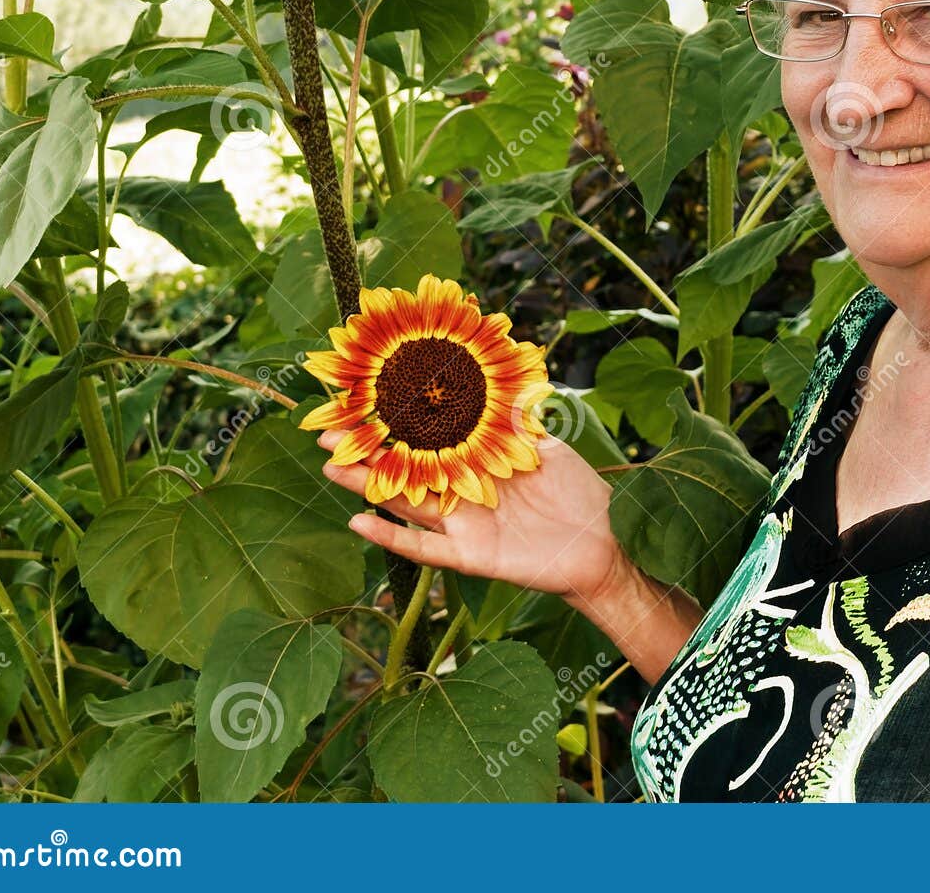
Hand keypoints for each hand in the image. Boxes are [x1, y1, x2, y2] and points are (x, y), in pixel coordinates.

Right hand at [318, 429, 630, 608]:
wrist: (604, 538)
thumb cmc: (579, 489)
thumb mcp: (545, 444)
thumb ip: (513, 418)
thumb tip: (489, 376)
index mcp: (477, 461)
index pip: (429, 439)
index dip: (396, 423)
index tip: (361, 401)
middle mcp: (462, 490)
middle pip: (405, 469)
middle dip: (367, 451)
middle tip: (326, 433)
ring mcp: (463, 523)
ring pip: (405, 503)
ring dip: (367, 488)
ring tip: (330, 468)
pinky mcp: (470, 554)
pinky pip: (424, 549)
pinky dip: (391, 538)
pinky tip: (358, 522)